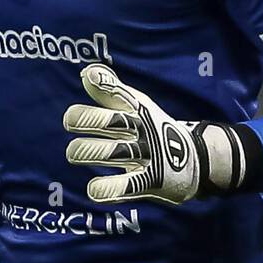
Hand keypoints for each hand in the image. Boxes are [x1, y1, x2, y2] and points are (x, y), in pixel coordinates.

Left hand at [62, 64, 205, 204]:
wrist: (193, 159)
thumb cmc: (151, 128)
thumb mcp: (135, 105)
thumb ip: (109, 90)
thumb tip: (86, 72)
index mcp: (137, 110)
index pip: (120, 94)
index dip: (105, 85)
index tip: (90, 77)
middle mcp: (142, 130)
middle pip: (115, 122)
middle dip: (90, 120)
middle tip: (69, 121)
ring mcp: (148, 156)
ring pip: (116, 153)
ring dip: (92, 152)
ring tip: (72, 152)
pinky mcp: (151, 181)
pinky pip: (130, 185)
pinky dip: (111, 188)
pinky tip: (93, 190)